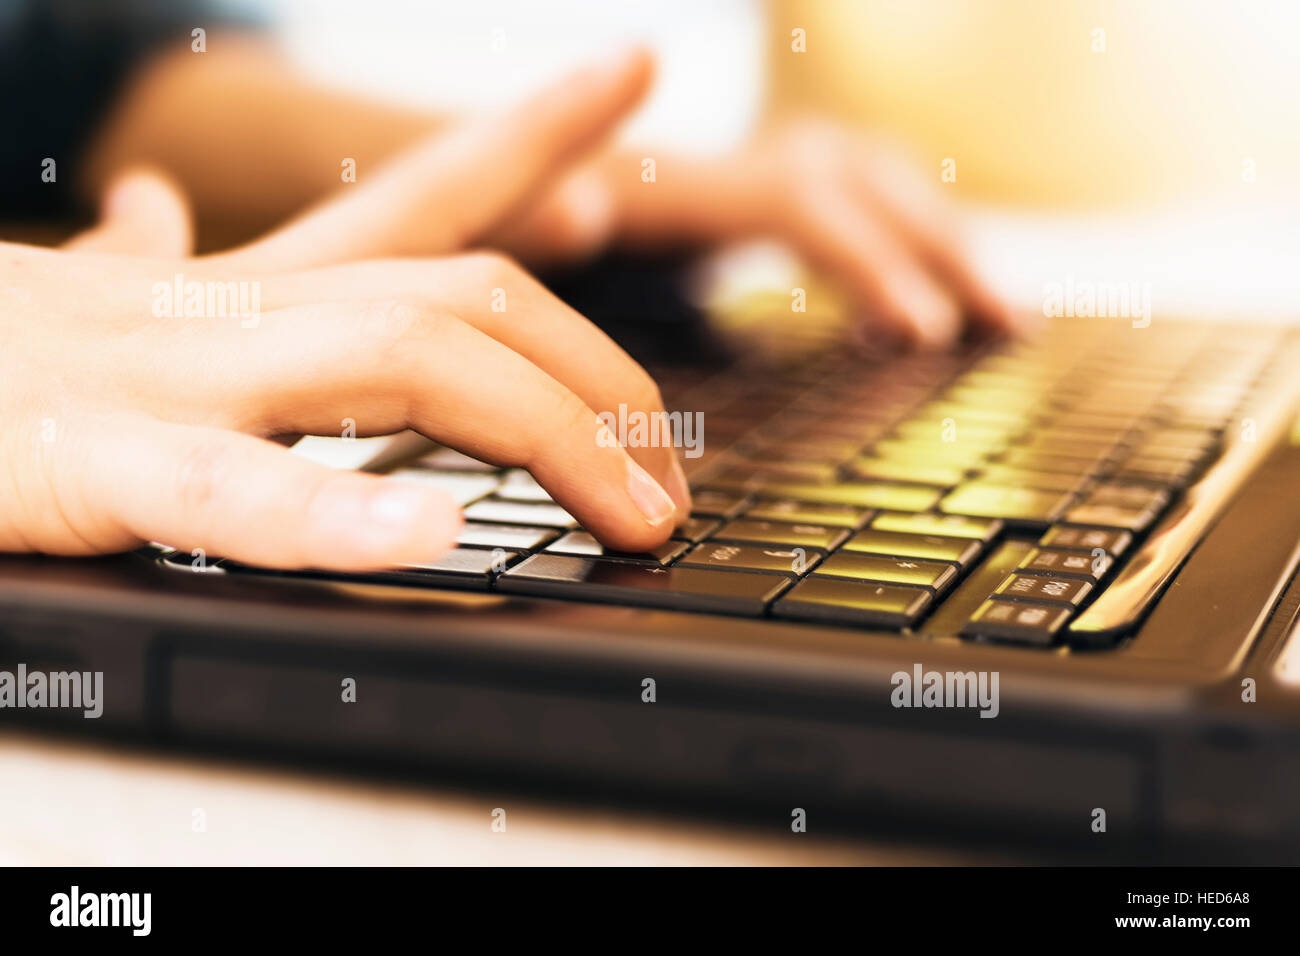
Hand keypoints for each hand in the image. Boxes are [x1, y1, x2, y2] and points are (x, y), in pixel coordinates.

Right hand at [0, 53, 688, 570]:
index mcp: (244, 285)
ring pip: (400, 357)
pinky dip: (339, 511)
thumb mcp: (72, 298)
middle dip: (601, 369)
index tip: (630, 78)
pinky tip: (436, 537)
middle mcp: (235, 310)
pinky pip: (233, 488)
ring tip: (634, 510)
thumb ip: (134, 264)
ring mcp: (171, 380)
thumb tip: (152, 213)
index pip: (421, 185)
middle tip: (677, 458)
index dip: (534, 128)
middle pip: (465, 291)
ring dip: (545, 432)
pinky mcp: (89, 465)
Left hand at [495, 118, 1022, 347]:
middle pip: (853, 176)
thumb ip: (521, 216)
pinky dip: (878, 252)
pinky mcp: (723, 219)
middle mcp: (706, 170)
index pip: (798, 200)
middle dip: (934, 243)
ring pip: (853, 185)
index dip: (867, 256)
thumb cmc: (450, 225)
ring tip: (989, 312)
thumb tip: (580, 203)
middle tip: (1001, 323)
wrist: (439, 194)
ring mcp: (721, 191)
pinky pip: (826, 218)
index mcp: (660, 178)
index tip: (922, 330)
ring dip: (924, 238)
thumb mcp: (475, 232)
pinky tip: (897, 312)